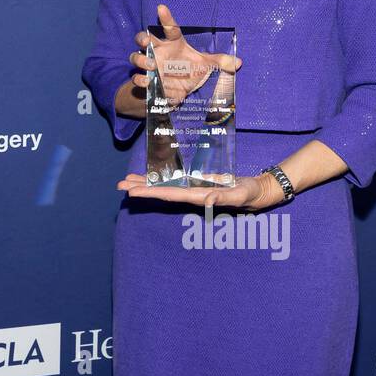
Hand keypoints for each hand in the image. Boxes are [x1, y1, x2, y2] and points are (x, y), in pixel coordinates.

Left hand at [117, 170, 286, 210]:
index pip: (168, 194)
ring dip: (146, 184)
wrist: (257, 192)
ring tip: (127, 181)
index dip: (150, 193)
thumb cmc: (250, 193)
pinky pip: (174, 181)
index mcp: (197, 196)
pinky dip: (161, 178)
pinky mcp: (198, 182)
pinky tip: (151, 177)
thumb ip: (224, 196)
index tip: (132, 192)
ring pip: (165, 186)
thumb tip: (206, 199)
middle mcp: (191, 194)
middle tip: (118, 185)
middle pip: (161, 191)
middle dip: (140, 188)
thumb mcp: (239, 194)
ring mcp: (193, 188)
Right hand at [129, 3, 241, 107]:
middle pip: (144, 38)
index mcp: (174, 43)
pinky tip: (147, 83)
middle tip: (147, 41)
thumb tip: (239, 61)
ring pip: (136, 57)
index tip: (161, 7)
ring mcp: (150, 66)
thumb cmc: (189, 71)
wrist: (177, 91)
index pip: (169, 28)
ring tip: (150, 65)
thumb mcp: (206, 66)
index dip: (166, 17)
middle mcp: (159, 52)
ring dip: (140, 59)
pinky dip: (140, 80)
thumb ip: (221, 62)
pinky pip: (137, 78)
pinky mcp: (146, 81)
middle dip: (142, 38)